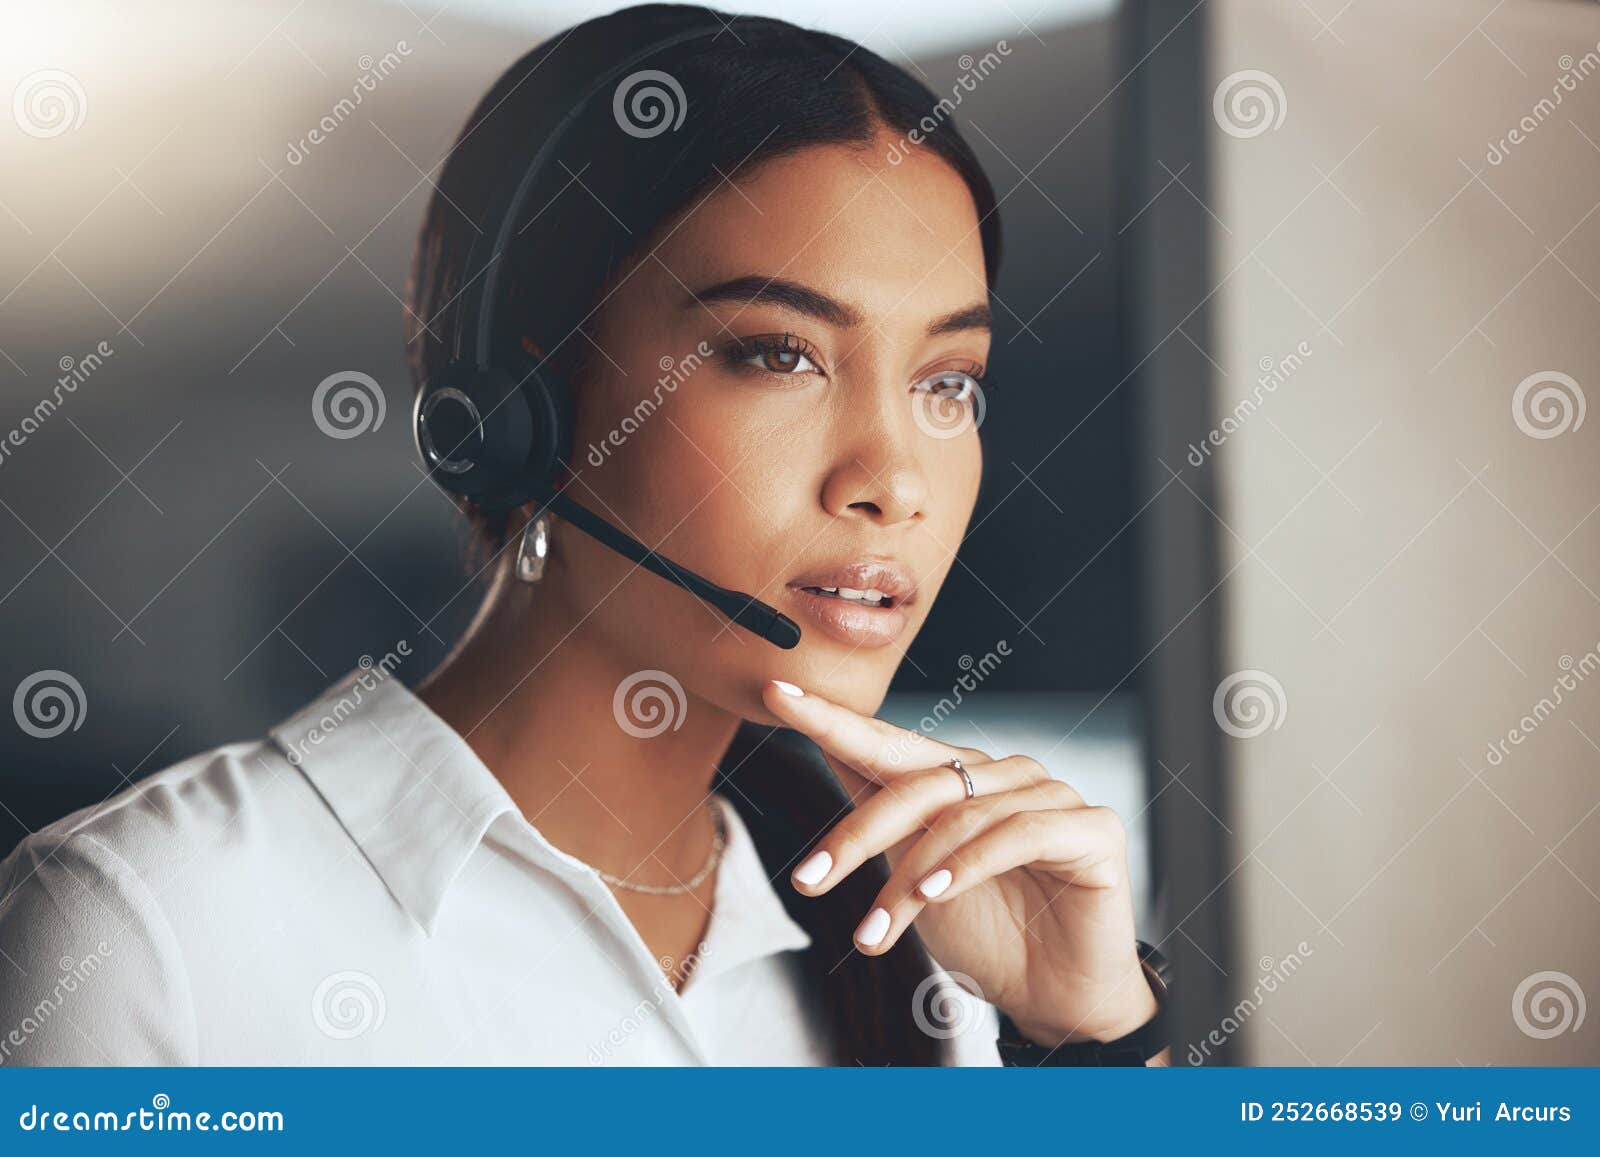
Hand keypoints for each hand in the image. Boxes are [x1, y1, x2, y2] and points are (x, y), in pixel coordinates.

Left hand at [761, 679, 1161, 1052]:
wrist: (1054, 998)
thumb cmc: (988, 934)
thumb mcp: (913, 873)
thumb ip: (883, 811)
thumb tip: (828, 748)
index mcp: (962, 777)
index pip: (889, 742)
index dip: (834, 719)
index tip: (777, 694)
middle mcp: (1006, 775)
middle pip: (916, 785)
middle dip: (855, 834)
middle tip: (809, 879)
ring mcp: (1053, 796)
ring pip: (960, 817)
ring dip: (909, 879)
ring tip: (874, 932)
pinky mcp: (1093, 829)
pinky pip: (1020, 833)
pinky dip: (971, 863)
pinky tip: (937, 893)